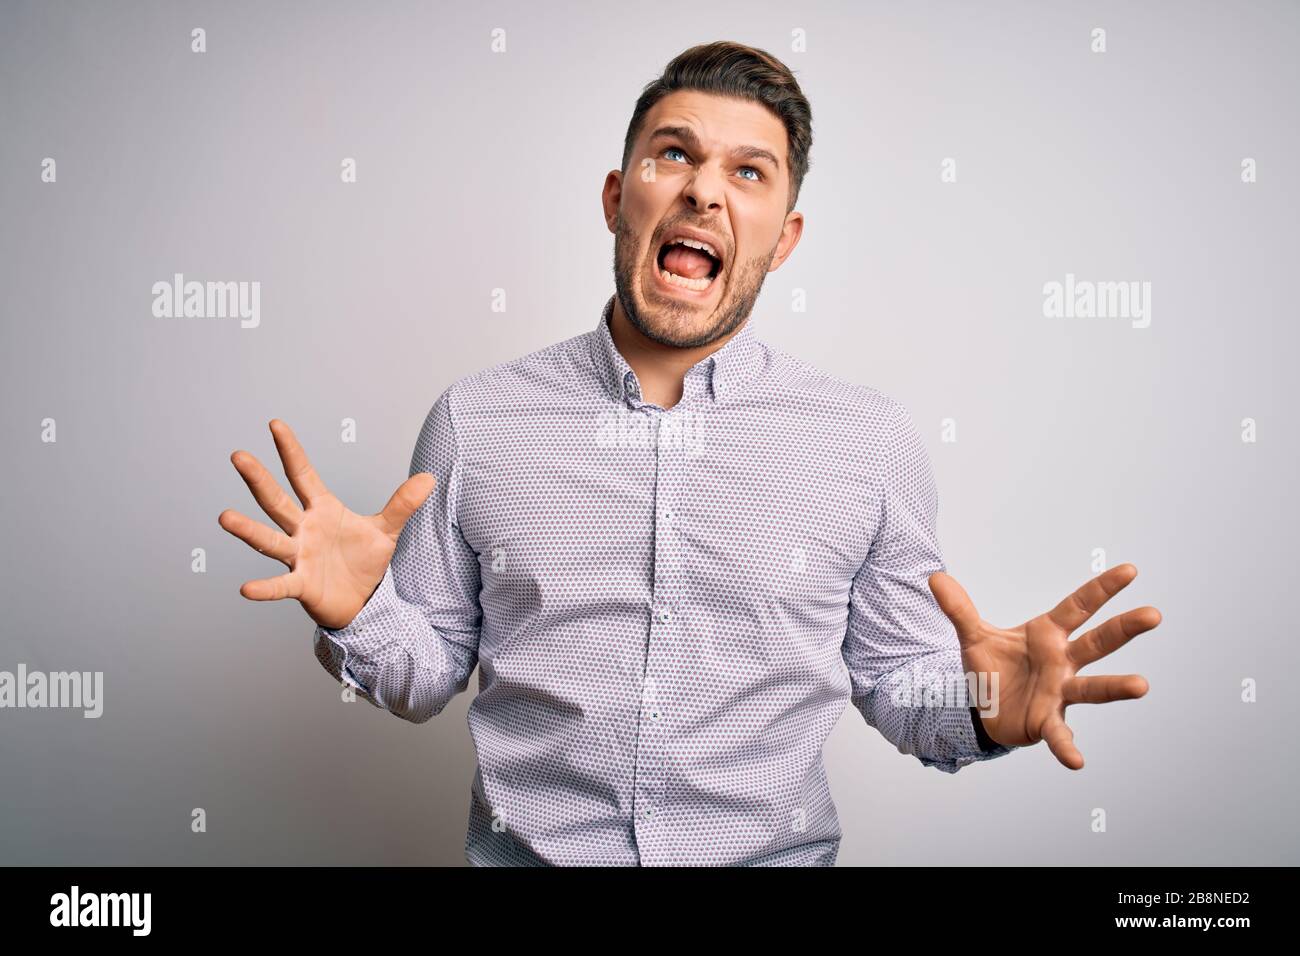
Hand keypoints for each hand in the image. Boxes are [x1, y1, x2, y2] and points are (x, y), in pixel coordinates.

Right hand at [218, 419, 435, 629]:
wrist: (361, 601)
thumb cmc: (363, 562)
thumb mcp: (386, 530)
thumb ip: (402, 504)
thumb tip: (430, 477)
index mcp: (322, 510)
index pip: (303, 475)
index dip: (290, 450)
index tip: (275, 424)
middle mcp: (303, 529)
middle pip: (278, 501)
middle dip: (259, 479)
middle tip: (239, 456)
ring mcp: (298, 556)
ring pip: (270, 540)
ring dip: (249, 530)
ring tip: (226, 517)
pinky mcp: (301, 585)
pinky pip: (281, 585)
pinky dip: (265, 587)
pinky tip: (246, 588)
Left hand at [928, 564, 1161, 769]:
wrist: (984, 707)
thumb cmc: (993, 668)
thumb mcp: (973, 636)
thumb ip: (959, 609)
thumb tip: (935, 577)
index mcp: (1048, 635)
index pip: (1079, 606)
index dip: (1102, 588)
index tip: (1130, 570)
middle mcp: (1063, 662)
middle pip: (1098, 641)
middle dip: (1124, 628)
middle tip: (1153, 614)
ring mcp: (1060, 692)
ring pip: (1093, 687)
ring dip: (1116, 687)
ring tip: (1141, 685)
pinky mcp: (1047, 721)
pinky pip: (1059, 735)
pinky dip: (1067, 747)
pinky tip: (1076, 761)